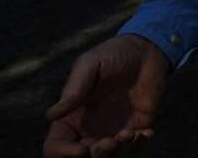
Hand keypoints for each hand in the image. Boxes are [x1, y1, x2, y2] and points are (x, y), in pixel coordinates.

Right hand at [43, 34, 168, 157]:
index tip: (80, 150)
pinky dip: (139, 146)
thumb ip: (74, 90)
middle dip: (97, 156)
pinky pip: (135, 147)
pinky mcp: (137, 127)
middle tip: (110, 142)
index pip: (56, 146)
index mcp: (71, 117)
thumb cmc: (112, 54)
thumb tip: (51, 115)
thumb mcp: (89, 65)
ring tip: (129, 133)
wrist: (146, 50)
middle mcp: (90, 129)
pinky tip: (145, 132)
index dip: (63, 155)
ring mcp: (114, 129)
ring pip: (110, 157)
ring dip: (119, 153)